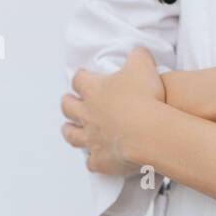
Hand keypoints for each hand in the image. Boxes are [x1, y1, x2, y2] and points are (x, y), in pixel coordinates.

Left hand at [60, 48, 164, 175]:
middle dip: (67, 103)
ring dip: (69, 131)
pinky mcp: (101, 159)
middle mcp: (87, 114)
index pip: (79, 80)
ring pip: (72, 135)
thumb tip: (137, 53)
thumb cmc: (144, 96)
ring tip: (68, 129)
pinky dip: (93, 160)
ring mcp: (91, 138)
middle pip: (68, 107)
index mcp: (93, 90)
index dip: (81, 77)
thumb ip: (137, 55)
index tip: (82, 75)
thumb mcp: (142, 64)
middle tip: (68, 101)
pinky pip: (91, 162)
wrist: (147, 131)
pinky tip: (95, 159)